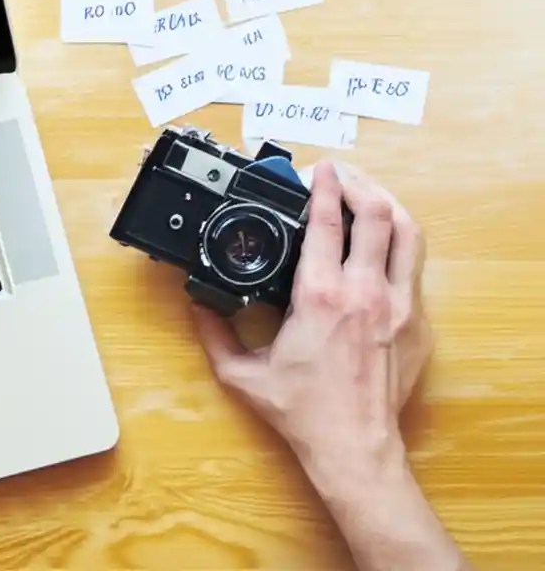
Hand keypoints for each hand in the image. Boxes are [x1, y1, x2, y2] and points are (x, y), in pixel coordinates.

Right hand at [190, 160, 431, 477]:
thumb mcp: (242, 373)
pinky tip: (382, 244)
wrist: (354, 445)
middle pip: (376, 213)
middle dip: (359, 183)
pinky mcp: (418, 322)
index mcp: (320, 296)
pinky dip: (399, 243)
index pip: (327, 222)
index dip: (322, 186)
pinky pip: (414, 267)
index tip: (316, 170)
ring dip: (388, 205)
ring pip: (407, 232)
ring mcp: (399, 305)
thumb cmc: (303, 412)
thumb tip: (198, 305)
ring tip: (368, 196)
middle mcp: (365, 292)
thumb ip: (214, 332)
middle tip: (341, 176)